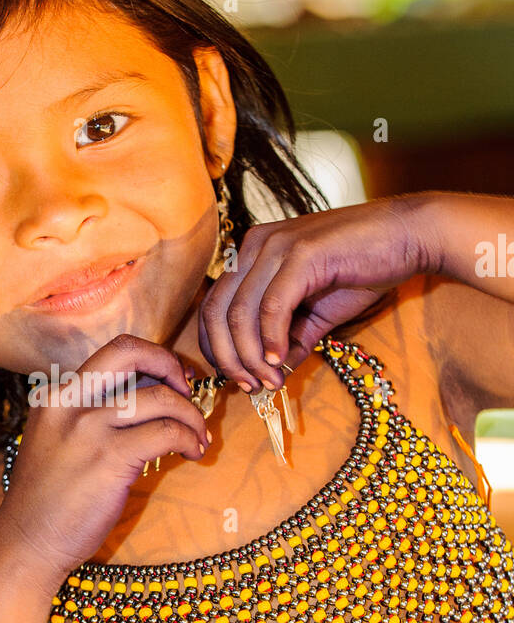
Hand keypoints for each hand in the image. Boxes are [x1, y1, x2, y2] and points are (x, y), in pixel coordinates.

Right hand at [0, 333, 210, 581]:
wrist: (26, 543)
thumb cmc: (49, 500)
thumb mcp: (59, 441)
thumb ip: (94, 414)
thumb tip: (153, 396)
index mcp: (56, 394)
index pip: (114, 353)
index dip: (153, 360)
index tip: (173, 382)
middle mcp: (68, 400)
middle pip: (130, 351)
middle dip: (171, 364)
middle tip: (188, 392)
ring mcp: (88, 428)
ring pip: (160, 397)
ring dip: (191, 415)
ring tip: (198, 437)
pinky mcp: (109, 458)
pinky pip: (167, 432)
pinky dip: (189, 439)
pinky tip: (191, 453)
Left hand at [199, 196, 438, 390]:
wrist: (409, 236)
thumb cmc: (364, 270)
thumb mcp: (318, 315)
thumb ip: (291, 342)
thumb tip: (269, 378)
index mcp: (252, 254)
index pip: (214, 308)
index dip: (218, 351)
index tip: (240, 380)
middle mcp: (255, 245)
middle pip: (216, 312)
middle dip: (227, 358)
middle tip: (249, 386)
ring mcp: (276, 245)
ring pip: (239, 312)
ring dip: (250, 356)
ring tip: (269, 380)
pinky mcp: (301, 253)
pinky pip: (272, 305)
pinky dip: (271, 339)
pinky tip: (280, 361)